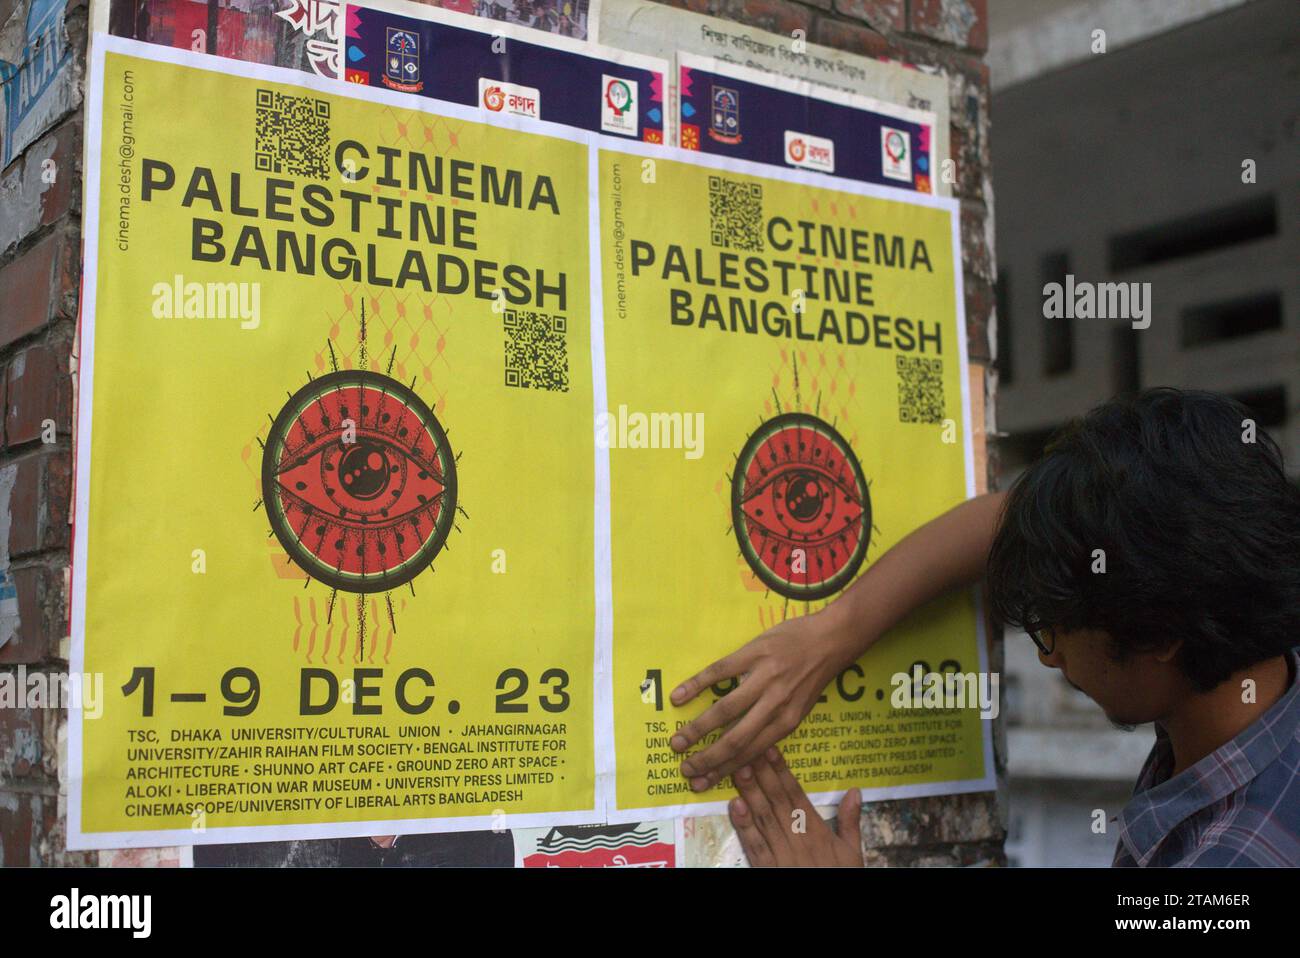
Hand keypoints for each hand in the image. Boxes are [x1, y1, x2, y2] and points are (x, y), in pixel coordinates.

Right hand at [670, 609, 855, 790]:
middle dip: (707, 759)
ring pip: (725, 710)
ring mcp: (763, 678)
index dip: (724, 770)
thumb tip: (747, 751)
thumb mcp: (800, 708)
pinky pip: (719, 672)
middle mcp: (775, 705)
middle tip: (685, 769)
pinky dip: (696, 685)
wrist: (830, 639)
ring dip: (697, 729)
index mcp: (786, 722)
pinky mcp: (753, 654)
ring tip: (677, 743)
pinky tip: (678, 697)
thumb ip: (774, 727)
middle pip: (735, 739)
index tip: (703, 782)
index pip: (750, 753)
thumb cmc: (813, 675)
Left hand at [730, 748, 863, 866]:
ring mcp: (783, 856)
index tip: (771, 749)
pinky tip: (735, 807)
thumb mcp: (853, 853)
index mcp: (819, 832)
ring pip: (765, 819)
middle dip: (763, 774)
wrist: (832, 910)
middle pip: (778, 802)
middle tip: (749, 750)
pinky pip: (755, 847)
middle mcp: (800, 840)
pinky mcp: (769, 871)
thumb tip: (855, 790)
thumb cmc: (839, 878)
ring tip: (738, 769)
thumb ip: (851, 822)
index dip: (783, 772)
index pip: (797, 795)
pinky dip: (745, 827)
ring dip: (751, 793)